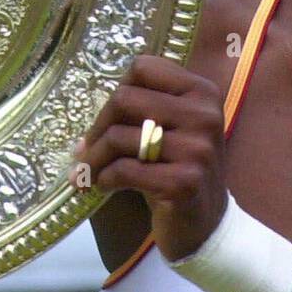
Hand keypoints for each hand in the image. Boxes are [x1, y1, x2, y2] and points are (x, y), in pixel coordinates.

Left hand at [76, 55, 228, 261]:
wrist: (206, 223)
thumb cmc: (179, 168)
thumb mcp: (172, 128)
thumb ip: (142, 109)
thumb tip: (86, 127)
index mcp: (202, 92)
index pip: (143, 68)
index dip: (116, 91)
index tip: (108, 119)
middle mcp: (204, 115)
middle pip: (125, 99)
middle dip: (96, 128)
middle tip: (85, 151)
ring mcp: (197, 149)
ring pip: (119, 136)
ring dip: (94, 159)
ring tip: (87, 173)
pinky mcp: (184, 183)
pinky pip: (124, 170)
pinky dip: (105, 179)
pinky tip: (104, 186)